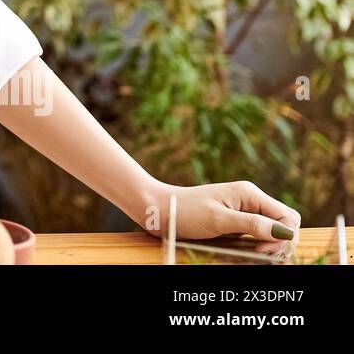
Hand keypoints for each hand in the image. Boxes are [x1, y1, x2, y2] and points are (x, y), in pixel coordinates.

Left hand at [144, 179, 300, 248]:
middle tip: (262, 254)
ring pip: (275, 227)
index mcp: (250, 194)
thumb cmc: (186, 211)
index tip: (263, 251)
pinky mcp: (237, 218)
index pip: (288, 217)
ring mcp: (245, 208)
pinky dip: (262, 242)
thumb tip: (284, 232)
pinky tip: (253, 250)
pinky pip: (261, 231)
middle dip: (282, 241)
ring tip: (257, 253)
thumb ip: (252, 224)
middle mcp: (251, 199)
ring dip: (273, 243)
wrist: (161, 208)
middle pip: (286, 221)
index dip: (284, 237)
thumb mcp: (218, 220)